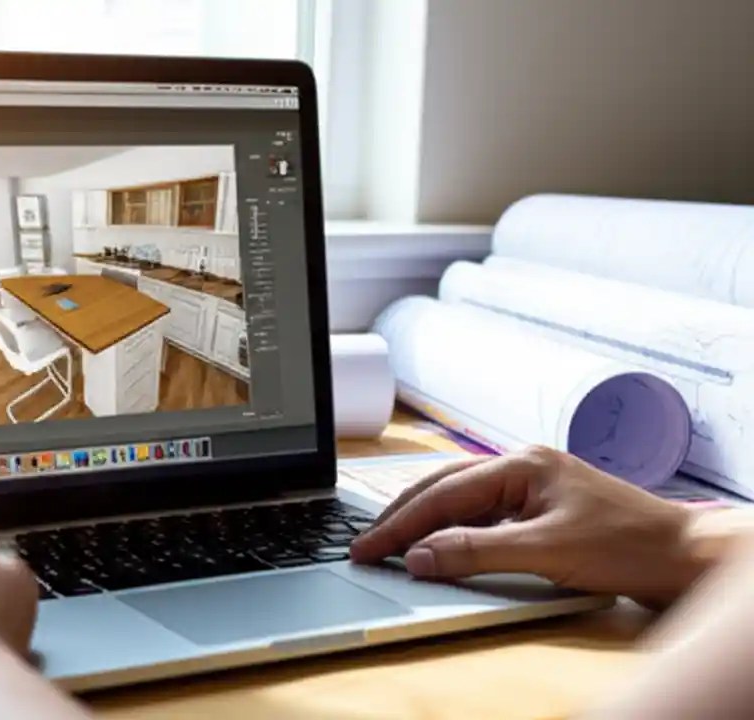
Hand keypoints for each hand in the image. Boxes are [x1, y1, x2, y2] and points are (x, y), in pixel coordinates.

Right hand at [349, 446, 709, 608]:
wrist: (683, 555)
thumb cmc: (628, 546)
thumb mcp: (547, 551)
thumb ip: (478, 552)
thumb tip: (420, 556)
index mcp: (520, 464)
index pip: (443, 495)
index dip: (400, 525)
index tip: (368, 548)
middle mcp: (521, 467)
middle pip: (442, 489)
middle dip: (400, 518)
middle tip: (364, 546)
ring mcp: (530, 486)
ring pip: (457, 499)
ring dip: (421, 521)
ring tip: (387, 542)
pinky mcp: (537, 508)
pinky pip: (478, 513)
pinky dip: (449, 529)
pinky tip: (435, 543)